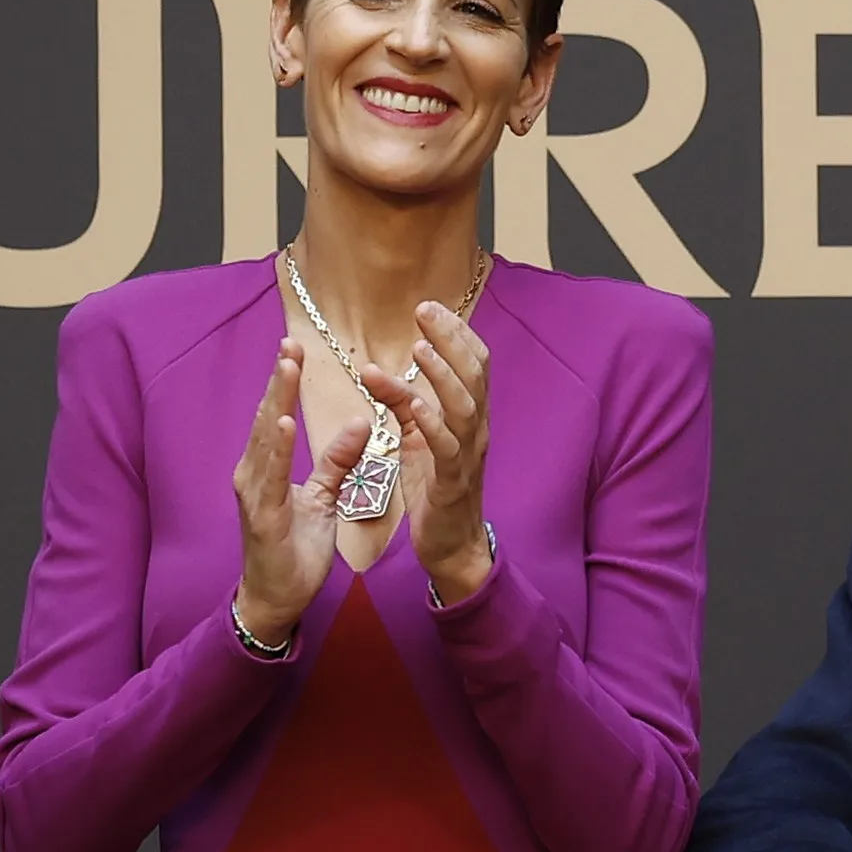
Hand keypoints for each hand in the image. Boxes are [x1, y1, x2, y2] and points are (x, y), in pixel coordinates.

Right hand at [231, 338, 375, 644]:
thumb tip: (358, 424)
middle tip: (291, 342)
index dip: (286, 383)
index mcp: (269, 468)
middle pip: (268, 418)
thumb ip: (337, 462)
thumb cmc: (296, 548)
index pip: (279, 415)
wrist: (279, 598)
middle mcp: (254, 474)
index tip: (297, 348)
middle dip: (279, 380)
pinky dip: (276, 449)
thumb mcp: (325, 498)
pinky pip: (269, 477)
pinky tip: (283, 424)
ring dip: (276, 402)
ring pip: (264, 440)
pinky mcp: (261, 515)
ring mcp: (254, 494)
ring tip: (286, 368)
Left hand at [366, 301, 491, 601]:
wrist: (450, 544)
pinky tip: (416, 405)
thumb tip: (375, 371)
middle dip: (450, 340)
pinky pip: (448, 449)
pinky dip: (434, 425)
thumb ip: (399, 403)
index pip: (474, 364)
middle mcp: (476, 430)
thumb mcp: (415, 438)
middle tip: (425, 311)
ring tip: (419, 348)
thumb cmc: (435, 489)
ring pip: (464, 407)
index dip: (455, 333)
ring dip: (443, 375)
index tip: (430, 307)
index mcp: (470, 417)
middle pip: (474, 375)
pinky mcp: (453, 483)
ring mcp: (468, 456)